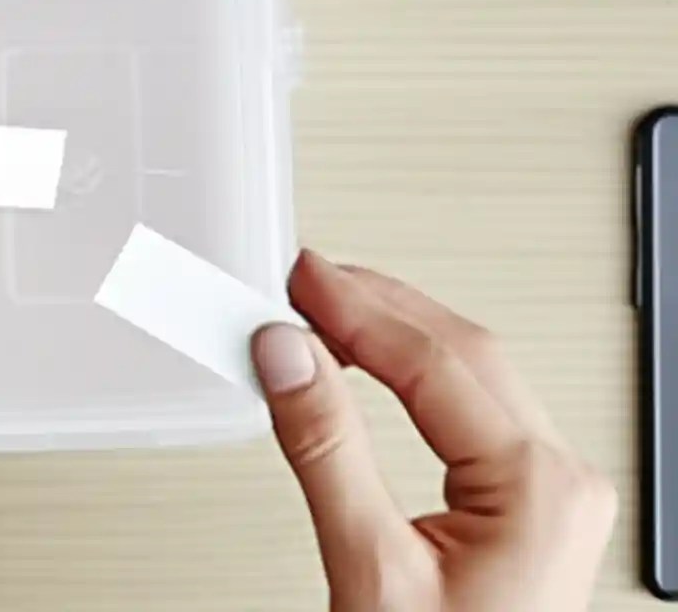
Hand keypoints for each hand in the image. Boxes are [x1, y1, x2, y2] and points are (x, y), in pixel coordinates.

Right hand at [251, 252, 616, 610]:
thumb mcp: (368, 569)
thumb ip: (326, 452)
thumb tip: (288, 358)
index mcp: (537, 488)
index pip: (436, 364)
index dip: (357, 310)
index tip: (299, 280)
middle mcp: (560, 478)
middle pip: (464, 350)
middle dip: (377, 303)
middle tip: (305, 278)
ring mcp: (551, 487)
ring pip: (474, 369)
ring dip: (397, 328)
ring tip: (329, 304)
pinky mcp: (527, 500)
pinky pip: (475, 403)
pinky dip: (415, 368)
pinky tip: (374, 356)